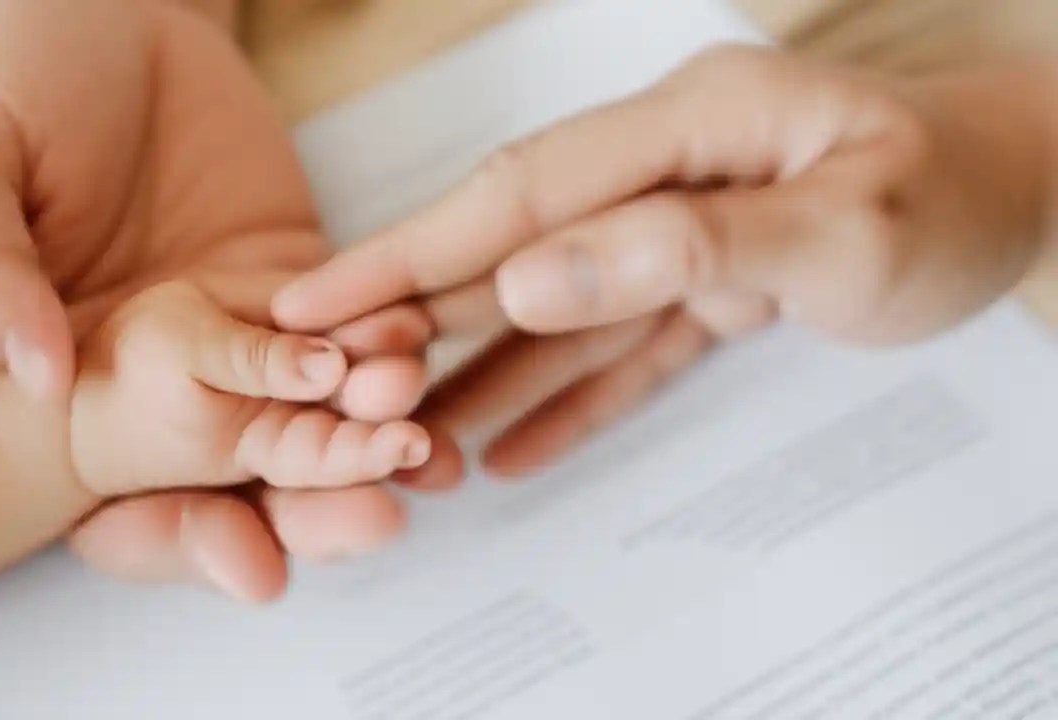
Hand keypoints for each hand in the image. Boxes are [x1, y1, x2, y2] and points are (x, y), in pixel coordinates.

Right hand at [0, 0, 426, 598]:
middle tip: (369, 519)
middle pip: (236, 485)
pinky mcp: (298, 280)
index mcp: (66, 388)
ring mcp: (237, 335)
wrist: (103, 7)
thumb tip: (30, 371)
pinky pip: (349, 330)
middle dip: (307, 513)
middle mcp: (159, 382)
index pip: (120, 504)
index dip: (182, 546)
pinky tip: (427, 376)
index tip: (251, 566)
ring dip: (363, 445)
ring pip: (306, 420)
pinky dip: (385, 356)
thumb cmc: (5, 80)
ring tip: (413, 447)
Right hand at [275, 46, 1057, 479]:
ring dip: (483, 366)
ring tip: (406, 427)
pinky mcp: (707, 285)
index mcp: (686, 125)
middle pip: (517, 246)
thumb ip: (683, 247)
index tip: (321, 298)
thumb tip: (528, 276)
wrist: (1028, 196)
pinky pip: (624, 348)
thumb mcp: (841, 228)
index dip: (411, 248)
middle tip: (328, 376)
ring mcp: (681, 230)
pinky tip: (514, 442)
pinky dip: (569, 395)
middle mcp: (665, 172)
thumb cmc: (956, 196)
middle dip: (420, 313)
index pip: (520, 190)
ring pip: (558, 306)